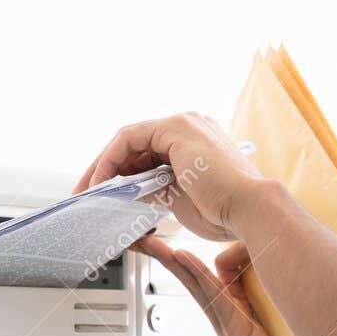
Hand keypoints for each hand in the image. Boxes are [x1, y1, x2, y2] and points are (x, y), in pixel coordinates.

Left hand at [75, 113, 270, 240]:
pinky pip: (130, 138)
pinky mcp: (175, 128)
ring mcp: (184, 123)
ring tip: (90, 190)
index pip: (149, 151)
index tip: (104, 191)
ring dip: (105, 165)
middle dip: (108, 168)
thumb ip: (157, 190)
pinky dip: (112, 159)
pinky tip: (102, 181)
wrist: (249, 210)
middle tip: (87, 191)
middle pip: (136, 143)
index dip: (122, 171)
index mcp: (198, 141)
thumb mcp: (182, 200)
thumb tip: (130, 194)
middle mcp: (191, 125)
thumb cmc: (226, 212)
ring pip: (130, 139)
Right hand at [134, 235, 290, 335]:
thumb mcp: (257, 310)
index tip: (156, 239)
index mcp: (220, 307)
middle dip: (159, 256)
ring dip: (169, 260)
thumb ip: (246, 288)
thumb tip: (238, 262)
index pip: (192, 276)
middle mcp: (214, 313)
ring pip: (191, 282)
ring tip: (150, 242)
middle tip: (136, 238)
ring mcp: (220, 320)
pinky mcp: (232, 325)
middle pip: (183, 277)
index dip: (174, 257)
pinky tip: (182, 256)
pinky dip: (195, 273)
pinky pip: (212, 295)